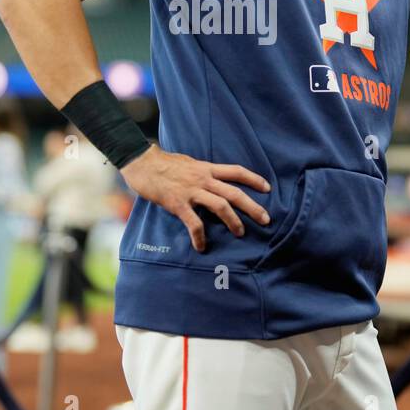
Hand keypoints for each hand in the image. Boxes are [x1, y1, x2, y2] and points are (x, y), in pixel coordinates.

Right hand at [118, 144, 270, 251]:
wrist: (142, 163)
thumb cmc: (163, 163)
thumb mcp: (189, 163)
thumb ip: (202, 172)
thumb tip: (212, 179)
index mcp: (206, 168)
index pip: (236, 171)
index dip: (254, 179)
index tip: (267, 188)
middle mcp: (203, 179)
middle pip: (234, 193)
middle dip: (253, 207)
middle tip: (266, 220)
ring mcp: (191, 191)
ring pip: (220, 206)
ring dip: (234, 221)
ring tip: (240, 233)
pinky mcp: (178, 204)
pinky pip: (194, 223)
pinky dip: (200, 237)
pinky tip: (202, 247)